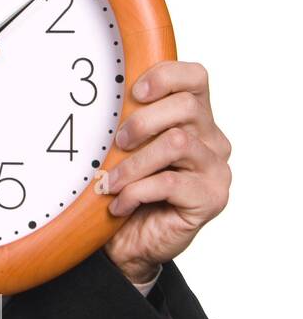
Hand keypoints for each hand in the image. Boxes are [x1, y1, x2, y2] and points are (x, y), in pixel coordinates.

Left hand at [97, 60, 231, 281]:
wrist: (126, 242)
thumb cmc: (124, 188)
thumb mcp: (122, 149)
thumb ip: (127, 120)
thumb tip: (102, 94)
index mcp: (193, 118)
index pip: (195, 77)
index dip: (165, 76)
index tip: (134, 92)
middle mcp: (212, 139)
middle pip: (186, 107)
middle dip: (142, 121)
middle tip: (116, 143)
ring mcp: (216, 169)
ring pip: (177, 143)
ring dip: (134, 163)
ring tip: (110, 183)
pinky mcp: (212, 198)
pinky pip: (170, 182)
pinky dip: (136, 192)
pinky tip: (120, 204)